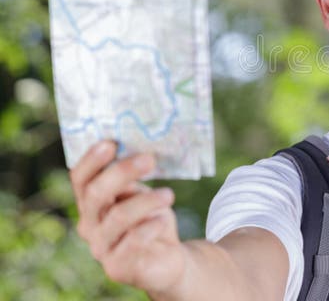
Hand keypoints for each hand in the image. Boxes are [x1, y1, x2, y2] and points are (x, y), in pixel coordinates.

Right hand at [70, 141, 185, 294]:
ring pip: (118, 216)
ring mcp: (101, 247)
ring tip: (169, 194)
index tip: (110, 142)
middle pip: (96, 194)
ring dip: (147, 201)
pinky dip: (151, 226)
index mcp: (91, 203)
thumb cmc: (151, 218)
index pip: (80, 179)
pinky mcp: (119, 266)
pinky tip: (163, 220)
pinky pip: (133, 241)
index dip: (91, 160)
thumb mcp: (142, 193)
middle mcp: (89, 224)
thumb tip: (141, 148)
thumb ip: (134, 177)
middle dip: (122, 172)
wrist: (167, 257)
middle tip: (149, 158)